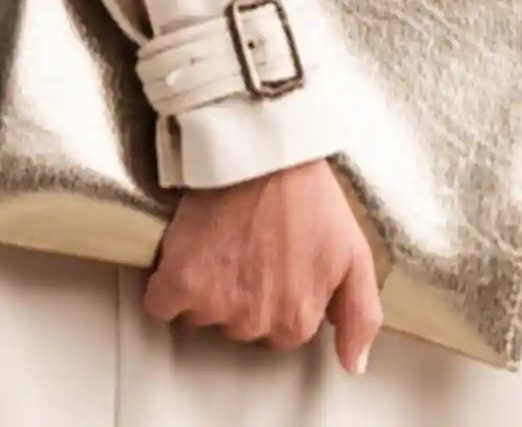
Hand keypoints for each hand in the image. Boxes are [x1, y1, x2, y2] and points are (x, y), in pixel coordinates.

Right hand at [142, 159, 381, 373]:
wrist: (263, 155)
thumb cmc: (309, 197)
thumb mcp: (355, 256)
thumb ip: (360, 317)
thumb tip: (352, 365)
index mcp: (298, 321)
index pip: (278, 334)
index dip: (276, 296)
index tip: (275, 263)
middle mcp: (256, 322)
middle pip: (238, 326)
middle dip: (242, 293)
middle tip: (252, 247)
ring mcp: (216, 304)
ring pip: (201, 316)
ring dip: (206, 287)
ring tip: (225, 242)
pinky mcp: (180, 283)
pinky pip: (162, 305)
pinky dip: (168, 286)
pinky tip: (188, 255)